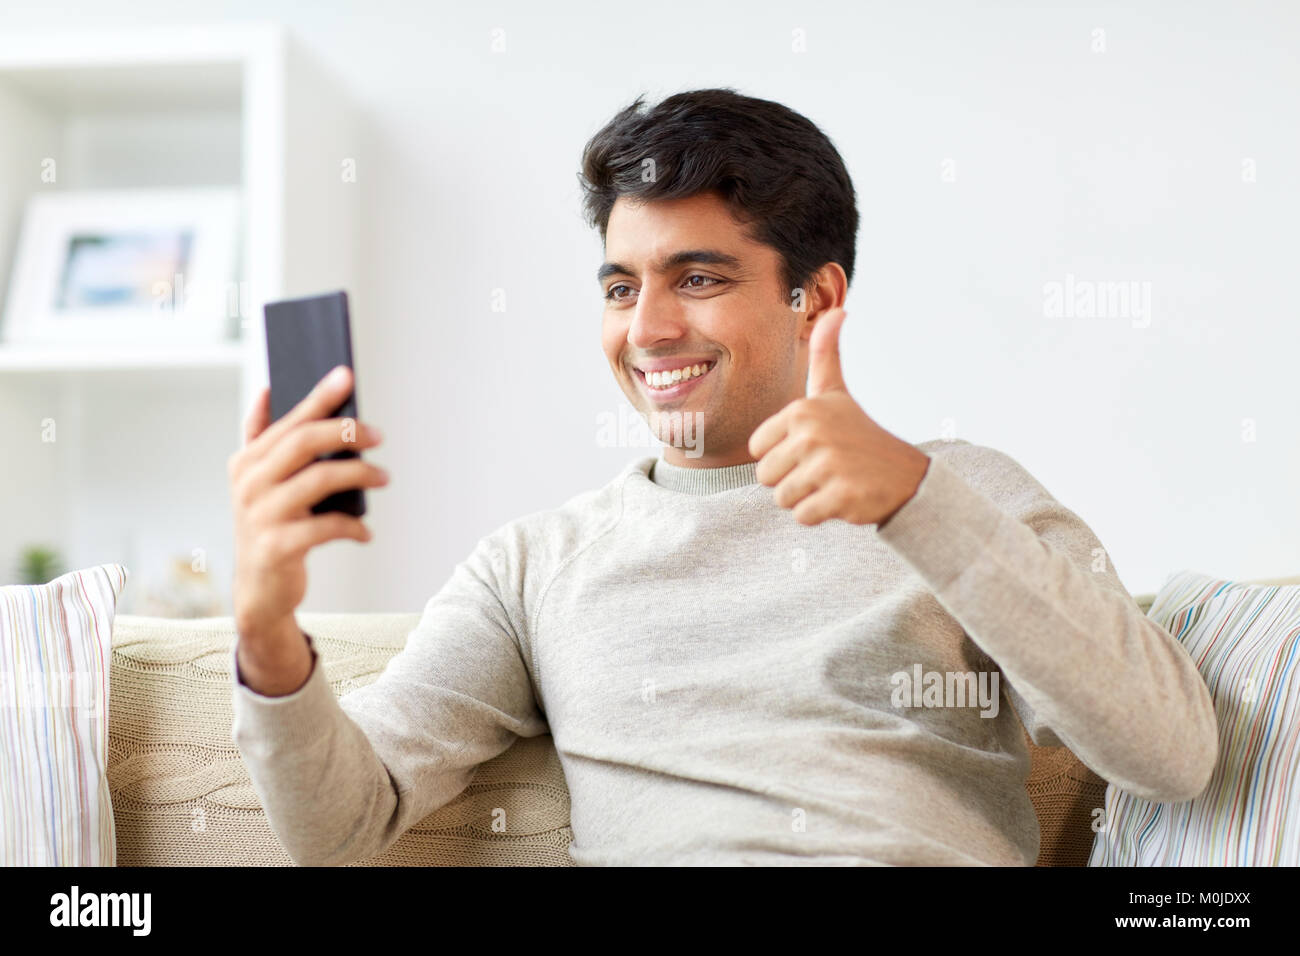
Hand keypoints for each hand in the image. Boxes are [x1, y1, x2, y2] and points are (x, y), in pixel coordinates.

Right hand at [228, 365, 388, 639]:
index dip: (318, 397)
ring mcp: (260, 515)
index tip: (346, 375)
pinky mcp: (276, 547)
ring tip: (383, 477)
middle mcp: (249, 484)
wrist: (259, 591)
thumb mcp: (259, 482)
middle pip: (304, 442)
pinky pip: (326, 526)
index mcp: (246, 461)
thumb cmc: (270, 526)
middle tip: (378, 436)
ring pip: (320, 479)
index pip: (289, 420)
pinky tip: (365, 532)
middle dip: (347, 432)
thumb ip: (262, 438)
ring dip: (360, 475)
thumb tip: (269, 390)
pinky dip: (353, 527)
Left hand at [748, 308, 929, 525]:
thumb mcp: (838, 393)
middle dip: (792, 480)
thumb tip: (837, 310)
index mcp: (803, 410)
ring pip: (783, 498)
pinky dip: (821, 514)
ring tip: (834, 482)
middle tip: (825, 469)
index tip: (812, 449)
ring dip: (806, 497)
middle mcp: (812, 434)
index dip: (781, 456)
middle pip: (766, 477)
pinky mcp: (840, 496)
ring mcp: (827, 465)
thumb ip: (827, 355)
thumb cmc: (860, 436)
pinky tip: (843, 497)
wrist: (906, 477)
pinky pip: (803, 516)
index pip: (757, 450)